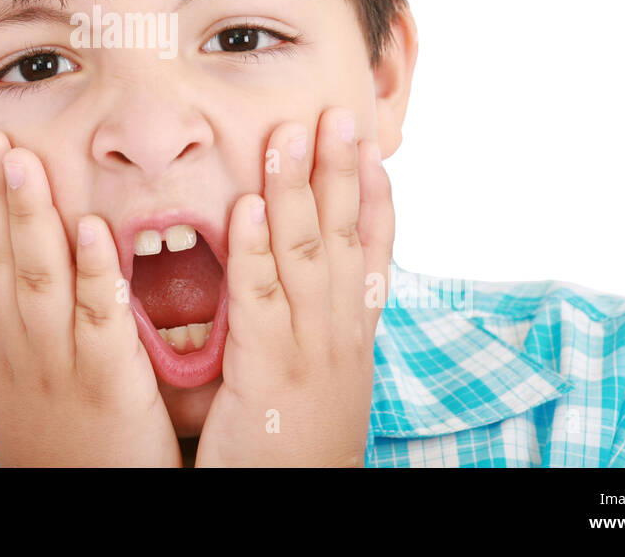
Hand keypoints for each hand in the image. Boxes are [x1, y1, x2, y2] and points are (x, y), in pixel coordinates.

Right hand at [0, 128, 181, 466]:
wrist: (79, 512)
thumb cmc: (63, 448)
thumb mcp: (24, 389)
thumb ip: (21, 336)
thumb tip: (8, 289)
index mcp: (1, 350)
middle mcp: (20, 352)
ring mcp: (60, 366)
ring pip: (39, 279)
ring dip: (28, 216)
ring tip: (21, 161)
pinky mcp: (110, 385)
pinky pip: (99, 320)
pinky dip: (92, 272)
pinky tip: (90, 226)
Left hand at [195, 107, 393, 466]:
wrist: (290, 510)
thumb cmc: (293, 453)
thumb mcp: (319, 385)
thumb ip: (310, 335)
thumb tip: (304, 292)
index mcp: (351, 340)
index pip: (371, 256)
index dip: (374, 200)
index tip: (373, 149)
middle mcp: (340, 338)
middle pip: (343, 238)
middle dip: (341, 172)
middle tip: (339, 114)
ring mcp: (309, 353)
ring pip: (304, 254)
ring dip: (296, 189)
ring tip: (292, 133)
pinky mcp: (268, 372)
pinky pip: (260, 299)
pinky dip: (255, 248)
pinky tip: (249, 204)